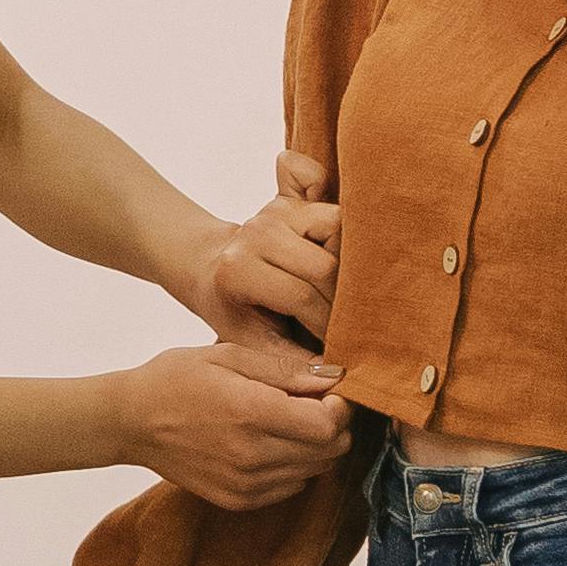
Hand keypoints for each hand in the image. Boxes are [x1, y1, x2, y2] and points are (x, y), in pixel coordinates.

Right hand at [121, 339, 347, 506]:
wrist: (130, 422)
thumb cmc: (176, 378)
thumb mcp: (229, 356)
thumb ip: (285, 370)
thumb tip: (334, 377)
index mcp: (251, 412)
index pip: (330, 426)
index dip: (341, 407)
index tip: (329, 391)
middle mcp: (252, 455)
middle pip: (331, 451)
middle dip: (333, 426)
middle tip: (311, 404)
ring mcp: (245, 484)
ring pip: (315, 471)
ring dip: (313, 447)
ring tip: (285, 422)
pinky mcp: (239, 500)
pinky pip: (291, 487)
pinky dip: (293, 466)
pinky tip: (267, 443)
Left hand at [201, 147, 337, 348]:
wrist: (208, 267)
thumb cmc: (230, 309)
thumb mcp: (247, 340)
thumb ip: (286, 358)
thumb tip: (333, 377)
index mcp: (239, 268)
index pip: (301, 297)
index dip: (327, 325)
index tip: (342, 347)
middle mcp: (258, 232)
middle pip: (325, 266)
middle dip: (345, 300)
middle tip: (357, 324)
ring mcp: (275, 210)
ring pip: (338, 229)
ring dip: (353, 261)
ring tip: (357, 291)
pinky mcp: (291, 199)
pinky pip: (323, 189)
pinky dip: (337, 205)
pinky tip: (350, 238)